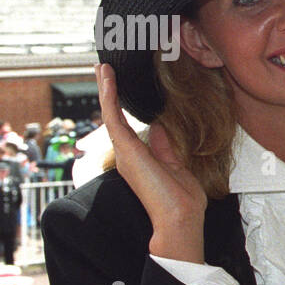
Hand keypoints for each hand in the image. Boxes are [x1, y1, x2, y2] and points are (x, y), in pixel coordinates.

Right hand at [96, 64, 207, 261]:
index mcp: (140, 157)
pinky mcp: (125, 148)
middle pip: (116, 116)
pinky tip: (107, 76)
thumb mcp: (176, 164)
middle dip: (111, 92)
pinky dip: (109, 94)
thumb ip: (167, 146)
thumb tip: (163, 128)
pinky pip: (112, 115)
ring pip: (110, 112)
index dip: (125, 105)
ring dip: (107, 88)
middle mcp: (129, 153)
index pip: (130, 124)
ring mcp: (125, 151)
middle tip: (106, 70)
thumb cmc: (181, 200)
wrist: (179, 217)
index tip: (124, 87)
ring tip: (103, 67)